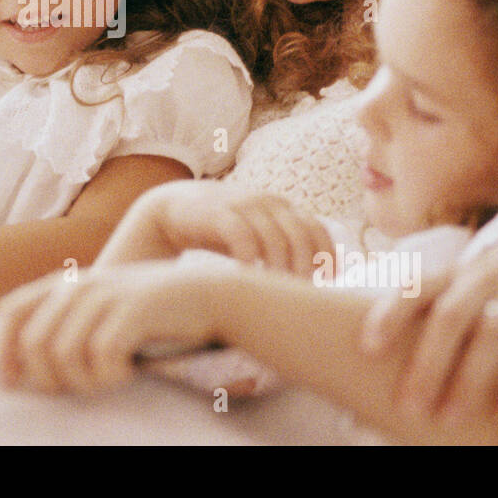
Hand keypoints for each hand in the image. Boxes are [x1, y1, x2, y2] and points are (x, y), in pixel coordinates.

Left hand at [0, 260, 236, 394]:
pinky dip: (111, 375)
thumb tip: (20, 366)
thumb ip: (64, 326)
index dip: (2, 350)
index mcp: (67, 284)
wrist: (208, 297)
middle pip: (34, 342)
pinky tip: (129, 372)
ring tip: (109, 380)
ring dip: (84, 381)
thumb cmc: (152, 315)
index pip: (11, 312)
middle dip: (49, 379)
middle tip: (81, 388)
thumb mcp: (102, 312)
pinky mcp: (133, 308)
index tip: (10, 383)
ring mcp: (107, 293)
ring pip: (64, 353)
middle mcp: (81, 284)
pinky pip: (101, 355)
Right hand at [96, 179, 332, 275]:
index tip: (324, 284)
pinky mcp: (219, 212)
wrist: (172, 211)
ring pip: (276, 239)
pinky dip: (250, 260)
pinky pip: (243, 237)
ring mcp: (243, 205)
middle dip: (303, 269)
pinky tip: (247, 278)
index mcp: (281, 206)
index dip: (325, 257)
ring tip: (273, 292)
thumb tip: (312, 282)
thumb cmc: (220, 231)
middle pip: (300, 236)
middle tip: (297, 295)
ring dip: (279, 270)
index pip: (317, 229)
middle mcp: (267, 202)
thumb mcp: (255, 234)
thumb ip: (281, 247)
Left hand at [360, 216, 497, 425]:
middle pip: (450, 317)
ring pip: (490, 334)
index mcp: (457, 271)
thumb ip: (436, 300)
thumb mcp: (470, 273)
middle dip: (426, 363)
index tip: (367, 348)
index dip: (389, 314)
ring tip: (449, 419)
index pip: (416, 287)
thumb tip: (382, 337)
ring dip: (469, 379)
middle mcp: (484, 278)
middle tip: (407, 406)